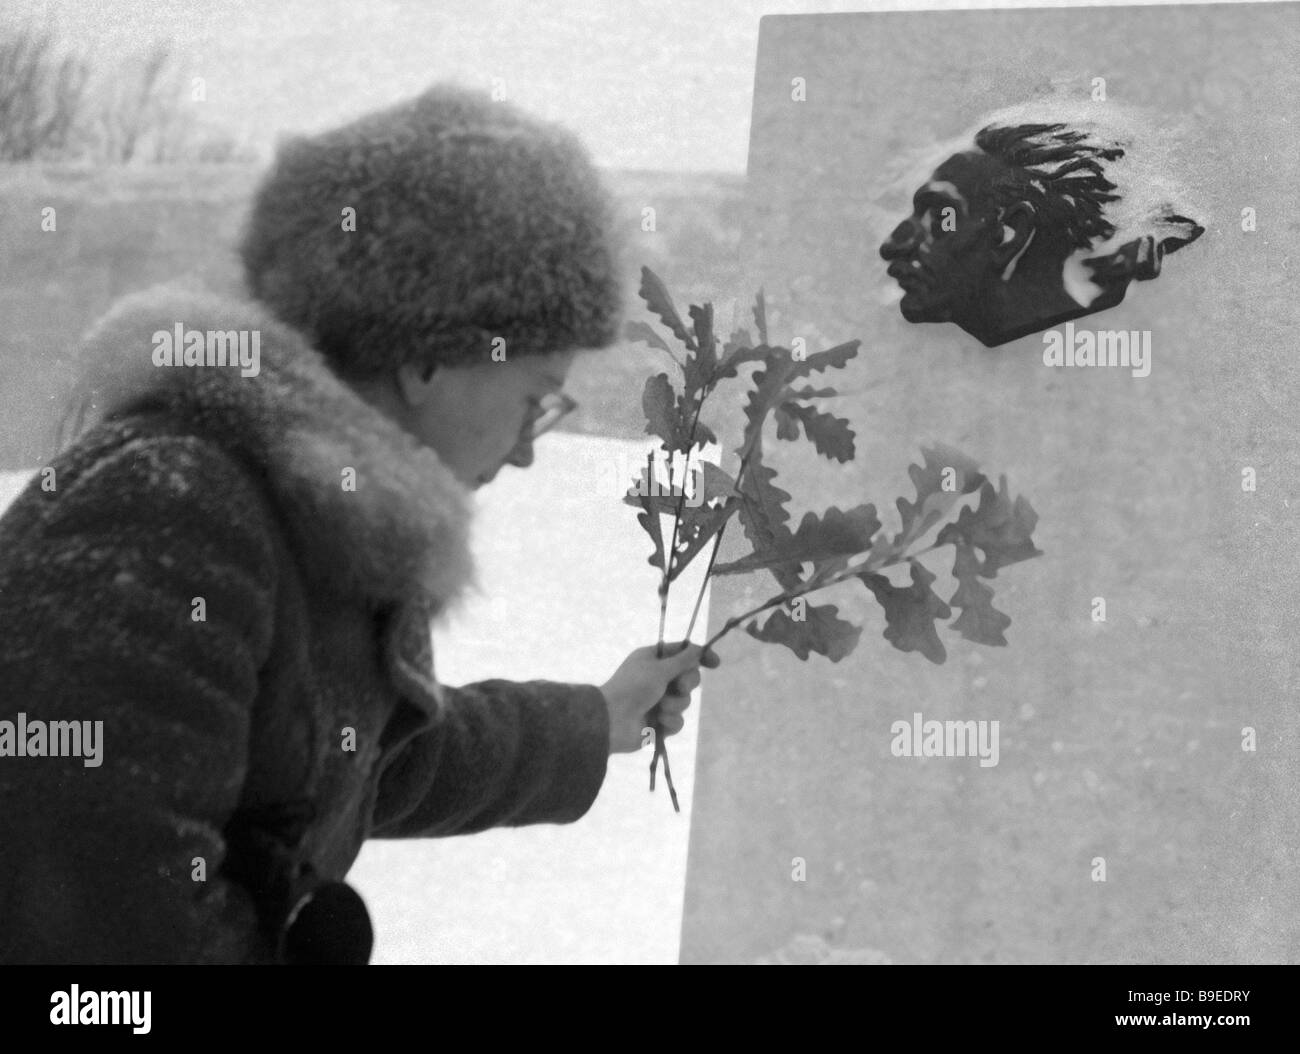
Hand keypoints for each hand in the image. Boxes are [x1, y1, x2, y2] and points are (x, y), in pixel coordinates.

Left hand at [600, 642, 720, 754]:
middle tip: (678, 687)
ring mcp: (658, 701)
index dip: (700, 656)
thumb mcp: (658, 668)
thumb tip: (698, 649)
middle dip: (686, 684)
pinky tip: (658, 723)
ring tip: (659, 708)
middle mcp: (657, 678)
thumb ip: (682, 660)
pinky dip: (670, 721)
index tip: (715, 663)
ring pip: (684, 701)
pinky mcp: (659, 723)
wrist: (612, 720)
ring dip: (674, 704)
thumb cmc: (633, 687)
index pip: (682, 653)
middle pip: (688, 677)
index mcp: (653, 659)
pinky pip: (678, 720)